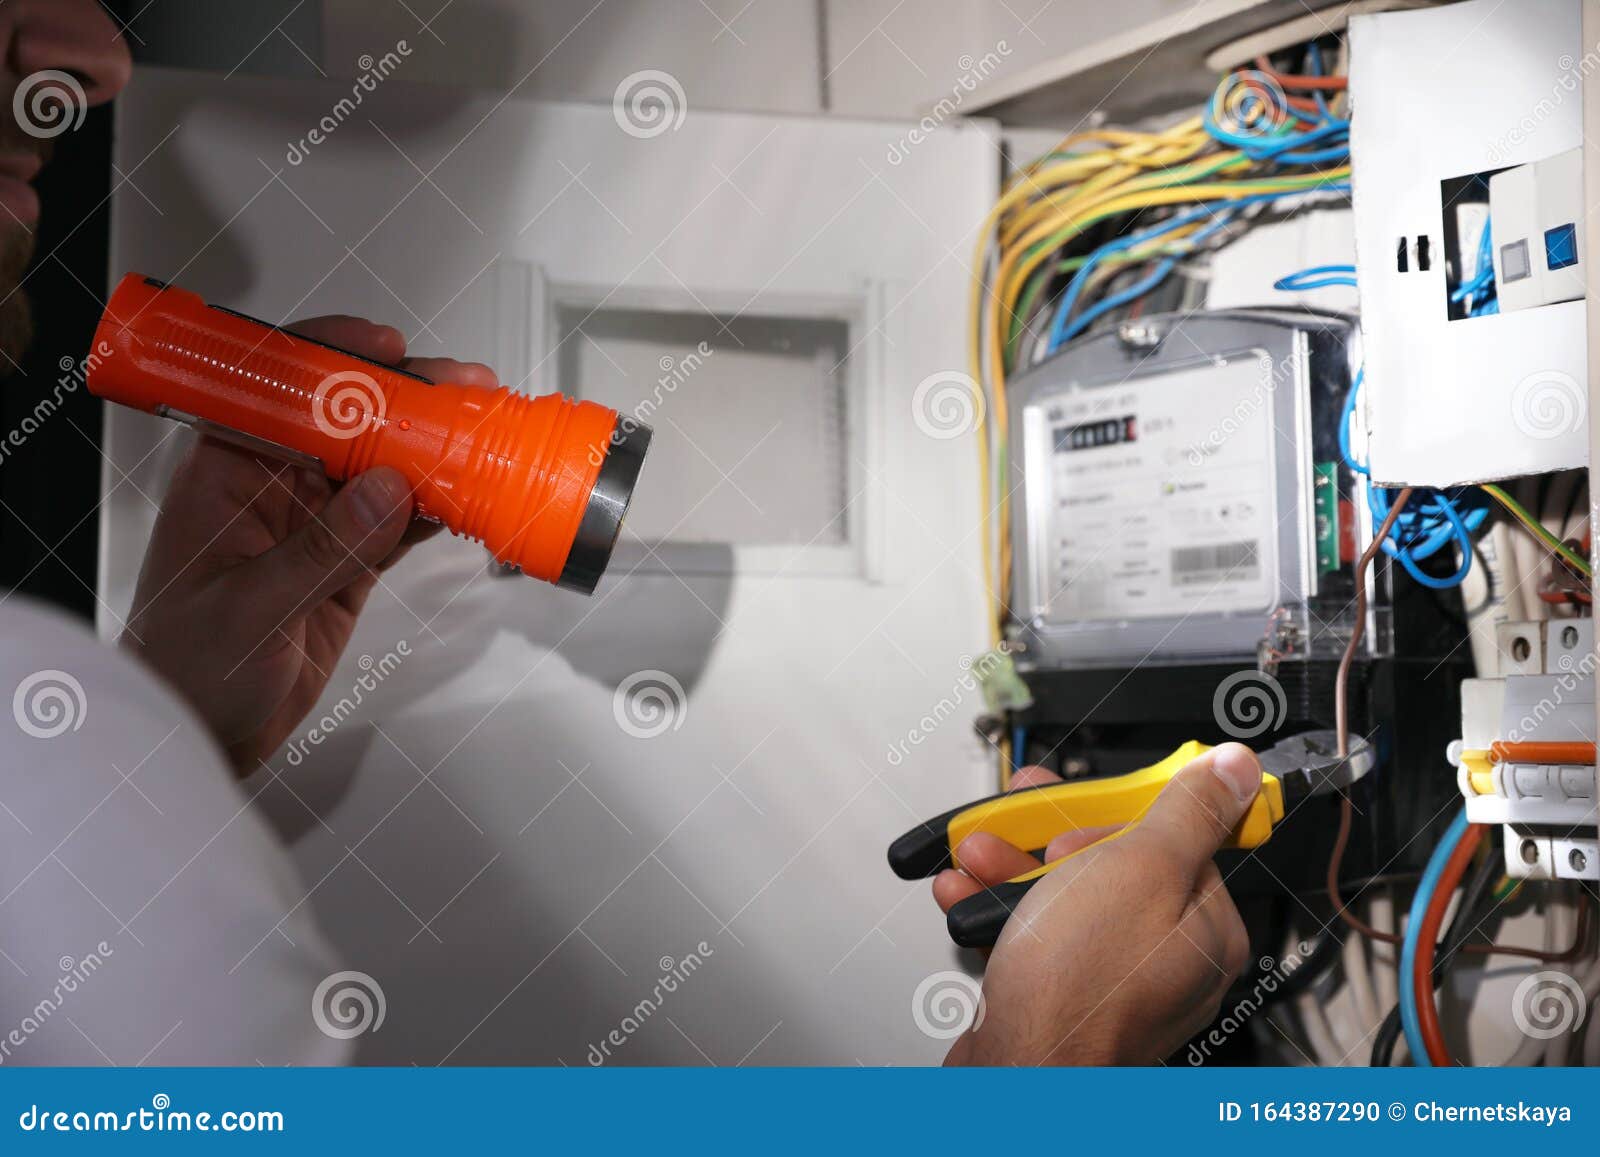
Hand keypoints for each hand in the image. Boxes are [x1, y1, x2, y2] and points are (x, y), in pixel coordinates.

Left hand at [120, 316, 497, 775]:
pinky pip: (400, 520)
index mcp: (228, 472)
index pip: (279, 390)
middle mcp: (273, 485)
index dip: (333, 356)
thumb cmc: (187, 671)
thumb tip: (389, 491)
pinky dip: (439, 507)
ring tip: (488, 434)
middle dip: (408, 399)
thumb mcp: (251, 609)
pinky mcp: (347, 560)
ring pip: (384, 464)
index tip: (388, 349)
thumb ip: (323, 550)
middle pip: (348, 419)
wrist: (196, 739)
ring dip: (435, 449)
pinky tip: (473, 496)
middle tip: (467, 390)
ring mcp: (315, 522)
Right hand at [934, 744, 1261, 1064]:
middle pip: (1114, 862)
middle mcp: (1171, 957)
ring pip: (1067, 896)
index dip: (1117, 810)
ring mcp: (1118, 980)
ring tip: (976, 856)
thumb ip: (1188, 811)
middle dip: (1049, 838)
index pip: (1174, 837)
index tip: (1077, 796)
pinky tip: (969, 895)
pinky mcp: (1068, 996)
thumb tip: (1235, 768)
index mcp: (1207, 926)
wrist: (1019, 1070)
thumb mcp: (1139, 866)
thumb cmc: (1081, 987)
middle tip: (1015, 825)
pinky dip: (1001, 910)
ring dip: (1012, 869)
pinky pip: (1039, 935)